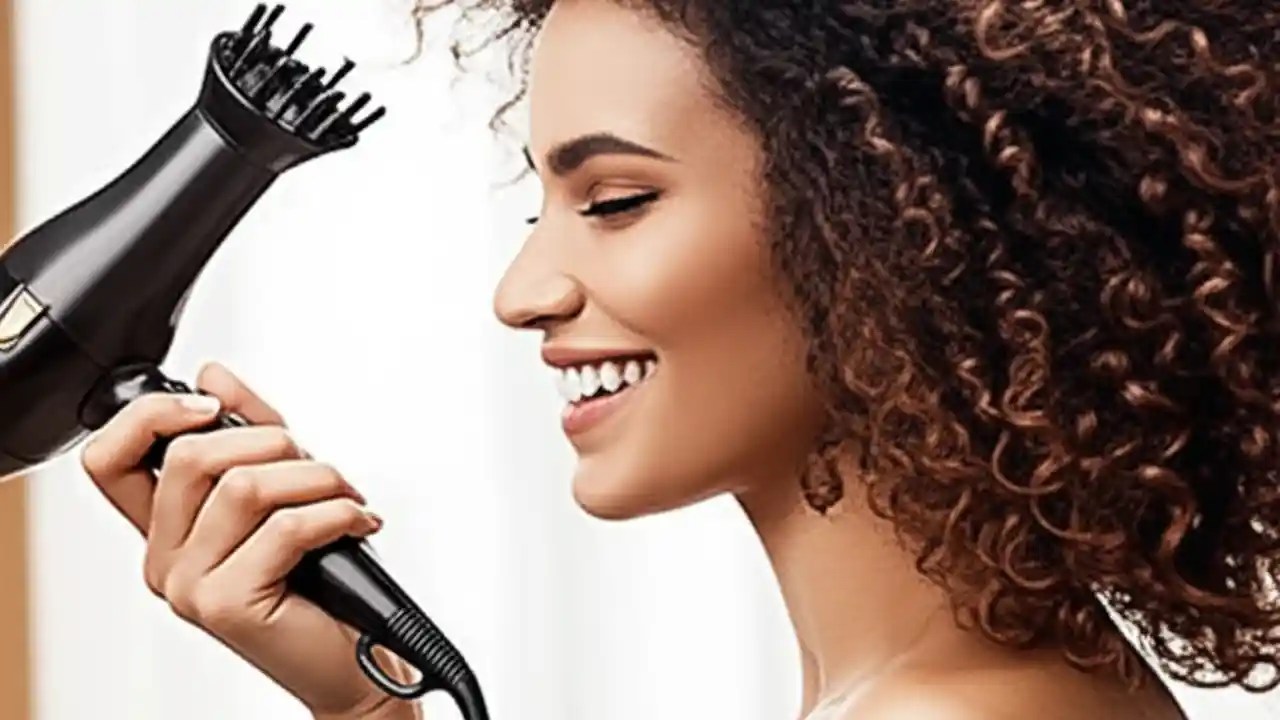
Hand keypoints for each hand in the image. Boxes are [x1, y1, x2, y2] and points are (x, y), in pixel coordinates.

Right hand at [79, 362, 421, 719]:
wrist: (356, 659)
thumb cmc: (323, 580)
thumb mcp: (284, 486)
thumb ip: (248, 429)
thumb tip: (213, 374)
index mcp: (167, 529)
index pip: (108, 459)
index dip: (152, 415)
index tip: (213, 406)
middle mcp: (165, 560)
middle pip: (190, 456)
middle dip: (274, 442)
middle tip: (317, 469)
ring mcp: (189, 587)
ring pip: (244, 486)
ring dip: (316, 477)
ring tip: (346, 496)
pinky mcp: (226, 605)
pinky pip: (283, 527)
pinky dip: (336, 512)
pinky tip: (356, 523)